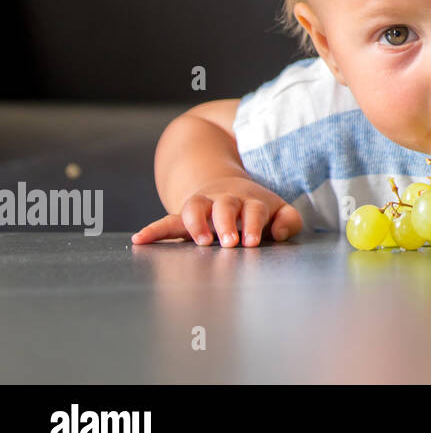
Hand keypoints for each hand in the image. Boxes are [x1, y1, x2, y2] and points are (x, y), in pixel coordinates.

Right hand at [131, 176, 302, 247]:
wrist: (230, 188)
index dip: (252, 224)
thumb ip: (288, 220)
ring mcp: (204, 205)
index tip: (250, 243)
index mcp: (251, 201)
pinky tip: (139, 240)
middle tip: (229, 243)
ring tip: (200, 241)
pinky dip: (154, 229)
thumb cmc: (258, 209)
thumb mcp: (278, 212)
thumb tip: (278, 233)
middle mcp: (226, 200)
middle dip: (226, 223)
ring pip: (196, 207)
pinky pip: (167, 220)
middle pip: (225, 206)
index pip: (253, 210)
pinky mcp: (184, 215)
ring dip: (196, 222)